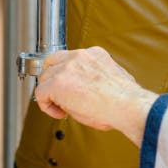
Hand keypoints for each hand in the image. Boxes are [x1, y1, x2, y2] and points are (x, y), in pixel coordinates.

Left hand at [34, 47, 157, 146]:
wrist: (127, 105)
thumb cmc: (125, 100)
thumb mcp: (114, 79)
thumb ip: (98, 78)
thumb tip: (91, 90)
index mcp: (95, 54)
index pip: (70, 59)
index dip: (67, 76)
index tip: (73, 90)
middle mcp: (79, 56)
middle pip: (52, 63)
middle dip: (53, 81)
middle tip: (61, 98)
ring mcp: (67, 67)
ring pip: (45, 78)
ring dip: (51, 94)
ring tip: (64, 108)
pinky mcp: (57, 83)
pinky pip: (40, 93)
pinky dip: (46, 106)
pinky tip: (60, 113)